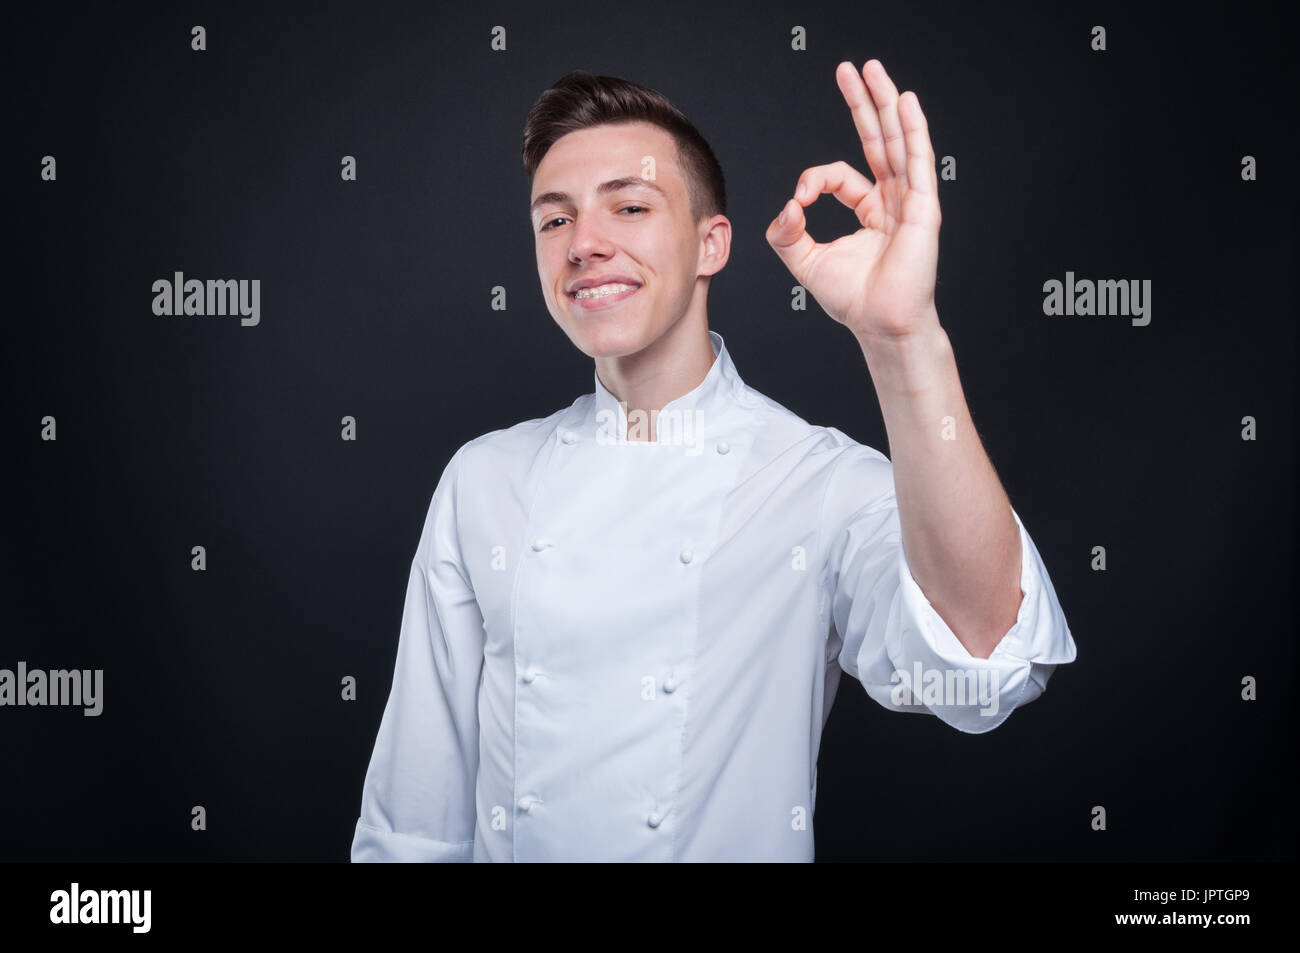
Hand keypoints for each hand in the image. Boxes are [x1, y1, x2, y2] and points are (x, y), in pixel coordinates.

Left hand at [766, 60, 941, 341]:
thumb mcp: (806, 262)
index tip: (799, 199)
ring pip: (897, 142)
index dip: (815, 179)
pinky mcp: (922, 210)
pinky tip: (906, 104)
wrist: (880, 325)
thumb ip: (787, 233)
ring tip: (875, 71)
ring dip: (886, 104)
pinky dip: (912, 131)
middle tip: (850, 70)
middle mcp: (892, 201)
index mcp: (870, 210)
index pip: (841, 175)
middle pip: (877, 140)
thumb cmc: (853, 300)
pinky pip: (917, 162)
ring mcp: (909, 202)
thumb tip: (787, 205)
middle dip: (863, 103)